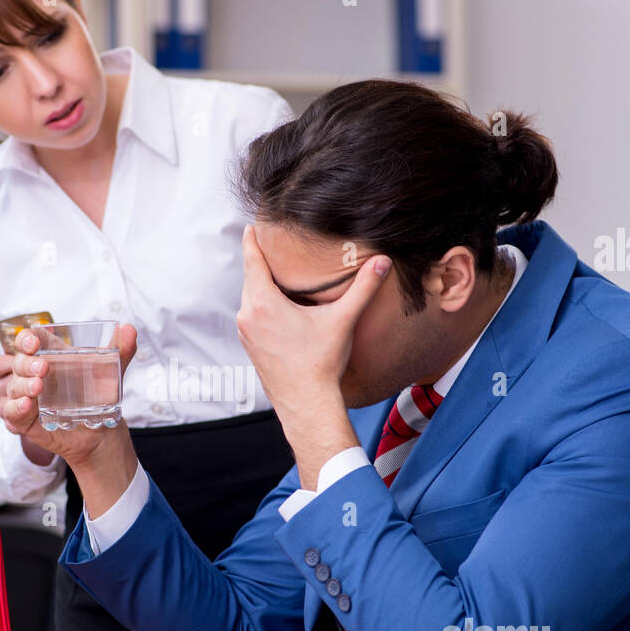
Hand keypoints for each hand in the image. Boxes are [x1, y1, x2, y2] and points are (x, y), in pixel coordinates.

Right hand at [3, 324, 138, 472]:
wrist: (102, 430)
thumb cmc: (100, 396)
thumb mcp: (112, 372)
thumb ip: (122, 350)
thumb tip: (130, 329)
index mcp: (50, 356)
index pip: (29, 341)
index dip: (26, 339)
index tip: (34, 342)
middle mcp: (33, 374)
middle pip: (18, 362)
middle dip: (27, 363)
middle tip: (43, 368)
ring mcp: (27, 396)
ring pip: (13, 386)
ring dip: (23, 385)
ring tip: (39, 386)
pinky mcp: (24, 419)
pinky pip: (11, 412)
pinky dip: (16, 408)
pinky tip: (27, 405)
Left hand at [237, 225, 391, 485]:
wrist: (306, 405)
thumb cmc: (322, 363)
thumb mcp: (342, 320)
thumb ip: (362, 288)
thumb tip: (383, 261)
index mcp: (263, 303)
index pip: (252, 260)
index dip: (253, 240)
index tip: (252, 226)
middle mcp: (247, 315)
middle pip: (251, 277)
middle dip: (260, 260)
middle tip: (268, 243)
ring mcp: (246, 334)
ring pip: (250, 298)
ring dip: (261, 285)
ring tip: (275, 272)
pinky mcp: (250, 347)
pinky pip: (251, 316)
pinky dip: (261, 304)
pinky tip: (277, 306)